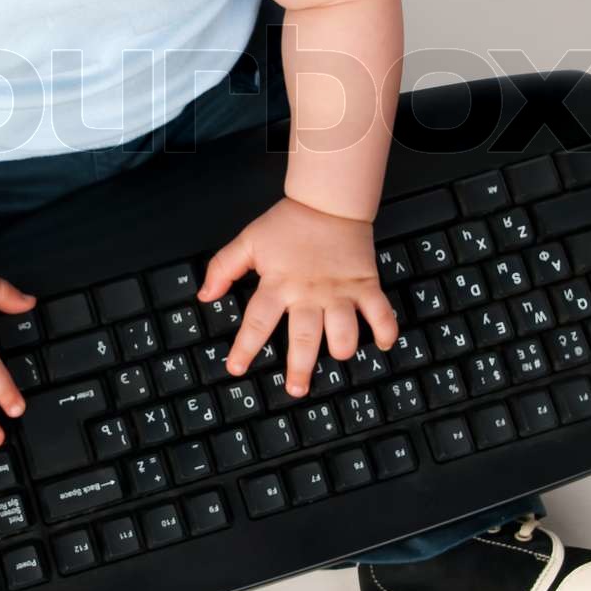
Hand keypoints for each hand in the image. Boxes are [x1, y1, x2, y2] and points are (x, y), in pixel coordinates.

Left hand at [196, 196, 397, 395]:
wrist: (327, 201)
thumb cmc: (289, 222)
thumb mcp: (248, 241)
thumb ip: (223, 268)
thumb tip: (204, 295)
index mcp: (278, 284)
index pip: (257, 322)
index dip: (245, 348)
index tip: (237, 368)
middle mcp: (309, 293)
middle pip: (304, 338)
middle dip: (299, 368)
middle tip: (296, 390)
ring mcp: (340, 291)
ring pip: (344, 330)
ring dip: (342, 348)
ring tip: (338, 358)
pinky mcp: (365, 284)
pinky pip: (380, 312)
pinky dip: (386, 330)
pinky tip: (384, 344)